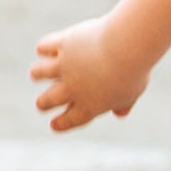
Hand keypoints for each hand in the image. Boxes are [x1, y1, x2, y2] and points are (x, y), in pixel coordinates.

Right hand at [30, 16, 150, 130]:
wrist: (126, 48)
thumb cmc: (134, 71)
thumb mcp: (133, 92)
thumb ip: (123, 104)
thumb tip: (120, 114)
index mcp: (90, 105)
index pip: (71, 119)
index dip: (61, 123)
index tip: (53, 125)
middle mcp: (72, 88)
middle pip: (48, 100)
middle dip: (43, 103)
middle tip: (41, 104)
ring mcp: (65, 66)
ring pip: (39, 72)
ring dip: (37, 74)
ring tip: (36, 74)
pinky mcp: (63, 44)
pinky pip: (44, 47)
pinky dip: (44, 48)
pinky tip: (45, 49)